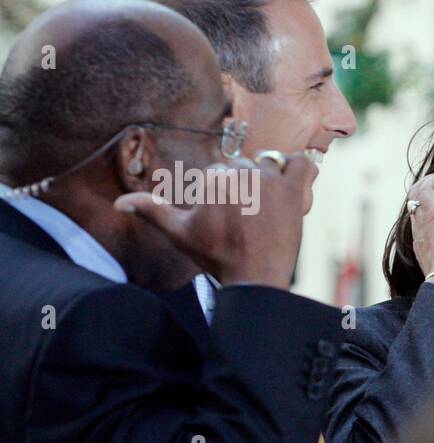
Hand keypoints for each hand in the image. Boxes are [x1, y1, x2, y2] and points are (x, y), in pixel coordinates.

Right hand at [113, 153, 316, 289]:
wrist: (254, 277)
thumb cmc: (216, 255)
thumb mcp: (179, 233)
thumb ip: (152, 211)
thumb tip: (120, 202)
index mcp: (212, 179)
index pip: (219, 171)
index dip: (221, 195)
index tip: (226, 218)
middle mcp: (241, 175)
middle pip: (243, 167)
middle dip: (243, 188)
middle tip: (247, 218)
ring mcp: (270, 182)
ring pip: (269, 165)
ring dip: (268, 180)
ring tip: (266, 208)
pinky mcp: (294, 193)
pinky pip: (304, 165)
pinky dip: (299, 169)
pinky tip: (291, 184)